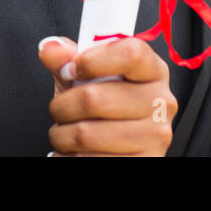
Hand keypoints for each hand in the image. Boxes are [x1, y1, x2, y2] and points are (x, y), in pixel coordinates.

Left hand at [38, 35, 177, 155]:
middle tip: (59, 109)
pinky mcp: (144, 162)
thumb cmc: (104, 108)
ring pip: (86, 134)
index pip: (131, 53)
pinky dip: (69, 157)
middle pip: (95, 98)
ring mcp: (155, 136)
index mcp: (152, 71)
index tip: (70, 70)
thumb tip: (50, 48)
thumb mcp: (86, 78)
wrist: (118, 148)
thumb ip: (67, 59)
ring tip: (66, 133)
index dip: (92, 60)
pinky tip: (76, 151)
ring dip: (62, 135)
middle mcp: (160, 102)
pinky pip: (89, 161)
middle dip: (62, 106)